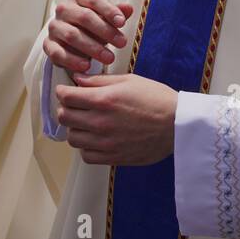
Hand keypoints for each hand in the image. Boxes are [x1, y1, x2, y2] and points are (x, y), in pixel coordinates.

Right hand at [42, 0, 134, 73]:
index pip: (94, 0)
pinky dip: (72, 60)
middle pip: (84, 17)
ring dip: (93, 48)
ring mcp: (54, 27)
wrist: (71, 38)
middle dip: (105, 31)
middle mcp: (63, 9)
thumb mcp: (105, 16)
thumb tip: (128, 8)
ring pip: (72, 35)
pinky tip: (87, 65)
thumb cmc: (92, 24)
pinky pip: (58, 53)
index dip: (109, 10)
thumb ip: (116, 13)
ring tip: (109, 58)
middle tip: (122, 43)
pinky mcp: (48, 45)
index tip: (122, 22)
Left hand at [55, 73, 177, 164]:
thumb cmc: (156, 98)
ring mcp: (105, 142)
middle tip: (75, 106)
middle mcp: (100, 122)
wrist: (177, 124)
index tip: (66, 91)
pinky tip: (96, 139)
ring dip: (76, 129)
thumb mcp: (129, 80)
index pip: (66, 97)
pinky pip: (86, 156)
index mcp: (104, 100)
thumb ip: (100, 81)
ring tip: (86, 123)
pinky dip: (87, 148)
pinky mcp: (113, 157)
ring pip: (72, 138)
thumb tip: (78, 81)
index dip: (63, 92)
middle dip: (66, 109)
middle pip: (64, 117)